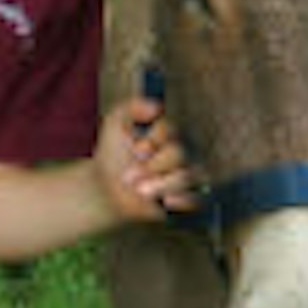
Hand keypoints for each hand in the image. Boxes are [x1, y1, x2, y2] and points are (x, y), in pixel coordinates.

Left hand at [95, 97, 198, 220]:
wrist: (107, 191)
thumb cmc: (113, 156)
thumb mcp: (116, 123)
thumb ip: (133, 106)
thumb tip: (158, 108)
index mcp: (169, 134)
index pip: (171, 131)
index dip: (153, 140)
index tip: (136, 150)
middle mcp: (183, 153)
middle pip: (179, 154)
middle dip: (152, 166)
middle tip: (129, 178)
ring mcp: (188, 177)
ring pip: (188, 176)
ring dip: (162, 184)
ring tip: (140, 191)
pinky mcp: (189, 200)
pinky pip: (200, 198)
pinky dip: (185, 199)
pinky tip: (167, 201)